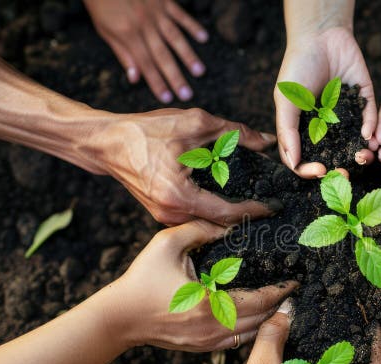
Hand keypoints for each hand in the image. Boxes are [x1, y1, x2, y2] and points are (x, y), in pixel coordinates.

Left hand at [84, 0, 208, 102]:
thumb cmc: (103, 4)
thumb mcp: (105, 30)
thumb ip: (122, 53)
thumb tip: (134, 78)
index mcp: (127, 34)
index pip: (145, 64)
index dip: (156, 82)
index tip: (168, 98)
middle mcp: (143, 25)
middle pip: (162, 55)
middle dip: (175, 76)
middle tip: (187, 94)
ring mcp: (155, 12)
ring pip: (174, 37)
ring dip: (188, 55)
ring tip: (200, 72)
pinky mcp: (163, 1)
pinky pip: (180, 15)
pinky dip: (192, 26)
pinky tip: (203, 38)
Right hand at [92, 108, 278, 225]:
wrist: (105, 142)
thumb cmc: (146, 130)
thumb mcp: (195, 123)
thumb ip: (235, 132)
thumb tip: (266, 141)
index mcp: (180, 197)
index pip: (227, 213)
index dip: (254, 211)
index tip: (275, 206)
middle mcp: (171, 214)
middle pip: (219, 222)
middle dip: (246, 214)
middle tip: (271, 206)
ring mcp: (164, 217)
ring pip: (206, 221)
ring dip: (229, 213)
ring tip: (255, 202)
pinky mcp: (161, 212)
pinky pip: (194, 215)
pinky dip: (212, 208)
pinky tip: (228, 197)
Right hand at [102, 220, 298, 350]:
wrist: (119, 318)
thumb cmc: (142, 279)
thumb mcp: (167, 243)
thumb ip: (199, 228)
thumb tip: (228, 223)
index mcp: (210, 304)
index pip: (260, 300)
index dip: (281, 290)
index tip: (295, 280)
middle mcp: (213, 328)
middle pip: (262, 321)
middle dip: (280, 306)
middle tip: (292, 290)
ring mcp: (208, 342)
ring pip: (252, 335)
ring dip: (268, 320)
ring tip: (280, 302)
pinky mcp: (202, 348)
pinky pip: (237, 341)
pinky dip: (251, 329)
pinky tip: (257, 316)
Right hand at [275, 27, 377, 177]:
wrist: (320, 37)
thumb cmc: (297, 68)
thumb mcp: (286, 100)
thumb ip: (288, 131)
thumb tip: (293, 162)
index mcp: (305, 131)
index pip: (307, 159)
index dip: (312, 170)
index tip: (321, 171)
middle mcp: (328, 128)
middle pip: (335, 156)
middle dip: (342, 167)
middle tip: (347, 173)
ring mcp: (347, 116)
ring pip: (357, 142)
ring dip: (363, 153)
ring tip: (367, 156)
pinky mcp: (365, 102)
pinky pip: (371, 120)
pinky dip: (372, 129)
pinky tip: (370, 135)